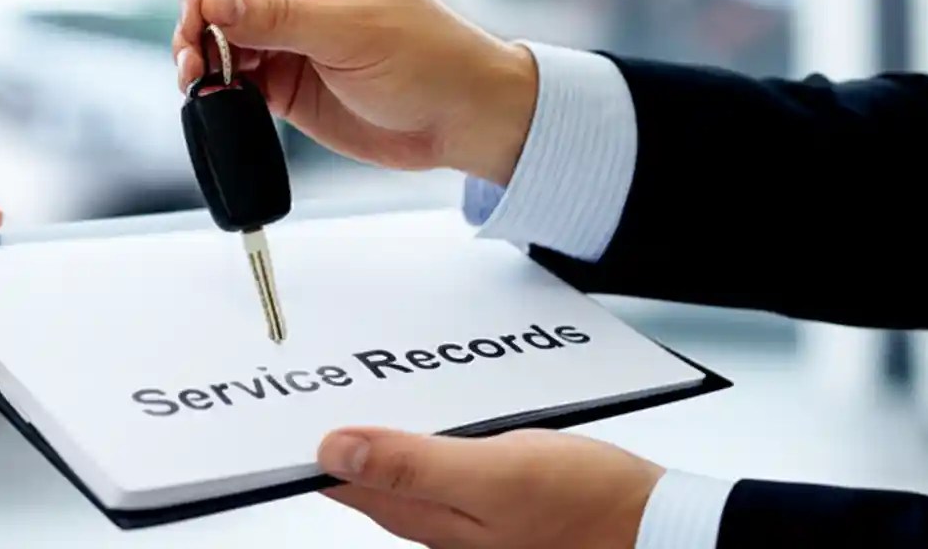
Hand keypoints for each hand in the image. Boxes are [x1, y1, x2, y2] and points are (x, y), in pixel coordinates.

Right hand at [174, 0, 538, 185]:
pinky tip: (214, 96)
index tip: (197, 17)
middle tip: (192, 57)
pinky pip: (236, 76)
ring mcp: (290, 34)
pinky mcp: (286, 79)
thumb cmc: (426, 58)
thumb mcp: (349, 31)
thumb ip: (276, 18)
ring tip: (196, 80)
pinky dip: (218, 86)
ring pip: (221, 37)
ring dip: (202, 57)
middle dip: (197, 22)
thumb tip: (213, 5)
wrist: (458, 119)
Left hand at [316, 426, 663, 548]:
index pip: (342, 483)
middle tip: (303, 402)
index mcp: (425, 517)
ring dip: (376, 438)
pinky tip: (428, 417)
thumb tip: (335, 450)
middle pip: (365, 479)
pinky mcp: (492, 495)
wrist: (652, 526)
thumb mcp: (492, 475)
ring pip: (401, 471)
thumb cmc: (584, 507)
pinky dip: (421, 437)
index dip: (306, 454)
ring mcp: (465, 511)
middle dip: (334, 443)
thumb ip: (413, 462)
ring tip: (350, 401)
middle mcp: (438, 520)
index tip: (276, 422)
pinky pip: (438, 464)